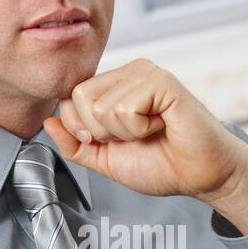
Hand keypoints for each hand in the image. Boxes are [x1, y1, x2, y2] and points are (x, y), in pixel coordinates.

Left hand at [43, 58, 247, 233]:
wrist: (199, 176)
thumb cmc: (161, 165)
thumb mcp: (105, 159)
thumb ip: (74, 144)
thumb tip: (48, 122)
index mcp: (115, 85)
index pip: (71, 98)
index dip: (84, 130)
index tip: (117, 141)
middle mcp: (130, 72)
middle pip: (80, 98)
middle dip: (102, 132)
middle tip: (136, 136)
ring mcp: (146, 73)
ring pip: (101, 106)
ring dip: (125, 133)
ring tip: (152, 131)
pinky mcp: (163, 81)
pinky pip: (125, 108)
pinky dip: (140, 129)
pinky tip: (162, 126)